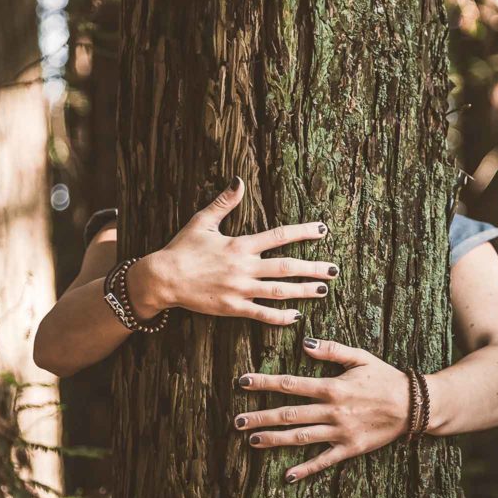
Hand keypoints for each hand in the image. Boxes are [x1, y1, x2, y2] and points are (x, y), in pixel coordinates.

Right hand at [129, 176, 338, 324]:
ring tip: (322, 290)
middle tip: (334, 270)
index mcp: (240, 245)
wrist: (163, 278)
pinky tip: (296, 316)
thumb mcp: (202, 221)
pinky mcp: (233, 308)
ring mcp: (240, 290)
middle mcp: (244, 268)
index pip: (278, 236)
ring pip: (279, 292)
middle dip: (312, 268)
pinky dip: (280, 316)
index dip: (303, 232)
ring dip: (303, 291)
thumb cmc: (182, 249)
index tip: (322, 230)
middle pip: (286, 267)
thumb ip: (224, 202)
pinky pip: (261, 314)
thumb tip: (239, 181)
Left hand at [233, 338, 411, 482]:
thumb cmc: (385, 378)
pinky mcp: (350, 448)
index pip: (291, 384)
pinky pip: (324, 460)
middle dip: (261, 417)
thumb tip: (305, 343)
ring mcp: (340, 432)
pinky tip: (287, 475)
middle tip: (237, 421)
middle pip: (289, 414)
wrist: (414, 405)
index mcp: (332, 387)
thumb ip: (332, 350)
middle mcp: (332, 411)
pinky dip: (306, 469)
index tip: (243, 382)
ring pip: (301, 438)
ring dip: (275, 440)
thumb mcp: (361, 357)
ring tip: (252, 441)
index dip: (265, 383)